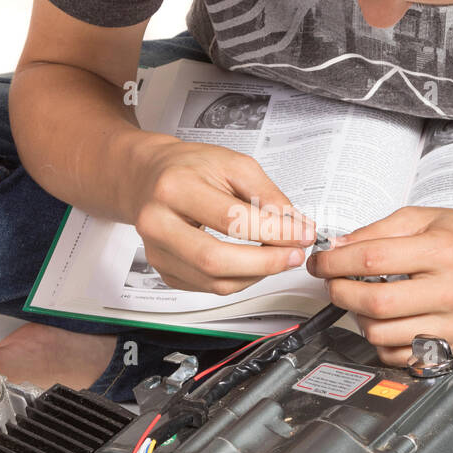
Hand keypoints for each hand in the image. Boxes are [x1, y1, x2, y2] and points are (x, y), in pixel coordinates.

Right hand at [131, 135, 314, 292]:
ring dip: (256, 275)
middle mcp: (158, 222)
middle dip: (265, 263)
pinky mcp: (163, 270)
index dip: (274, 232)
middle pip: (216, 259)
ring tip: (277, 257)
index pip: (232, 220)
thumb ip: (268, 195)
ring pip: (215, 281)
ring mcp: (157, 251)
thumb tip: (297, 226)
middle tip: (294, 255)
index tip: (302, 234)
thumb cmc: (189, 168)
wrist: (149, 176)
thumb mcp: (234, 164)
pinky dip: (239, 280)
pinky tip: (252, 263)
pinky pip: (208, 287)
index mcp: (175, 188)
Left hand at [307, 206, 452, 365]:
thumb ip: (378, 231)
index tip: (321, 263)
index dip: (334, 262)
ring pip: (382, 334)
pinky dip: (381, 341)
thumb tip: (338, 248)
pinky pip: (398, 355)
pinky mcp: (451, 348)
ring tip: (364, 300)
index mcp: (443, 252)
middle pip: (375, 303)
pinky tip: (386, 321)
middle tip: (335, 282)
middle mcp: (451, 291)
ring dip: (359, 318)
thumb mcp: (425, 218)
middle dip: (340, 292)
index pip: (371, 259)